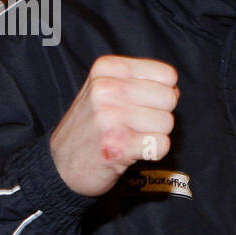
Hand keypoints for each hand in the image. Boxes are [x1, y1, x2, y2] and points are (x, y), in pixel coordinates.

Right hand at [50, 55, 178, 197]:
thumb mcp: (105, 88)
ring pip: (167, 122)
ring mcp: (110, 118)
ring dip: (154, 134)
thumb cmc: (91, 125)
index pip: (167, 74)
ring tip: (129, 136)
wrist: (61, 166)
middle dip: (159, 114)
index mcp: (106, 68)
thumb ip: (139, 81)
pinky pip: (161, 145)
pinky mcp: (117, 146)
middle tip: (134, 124)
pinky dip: (152, 152)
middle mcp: (106, 89)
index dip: (162, 92)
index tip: (140, 104)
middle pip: (169, 98)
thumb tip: (174, 90)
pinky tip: (132, 151)